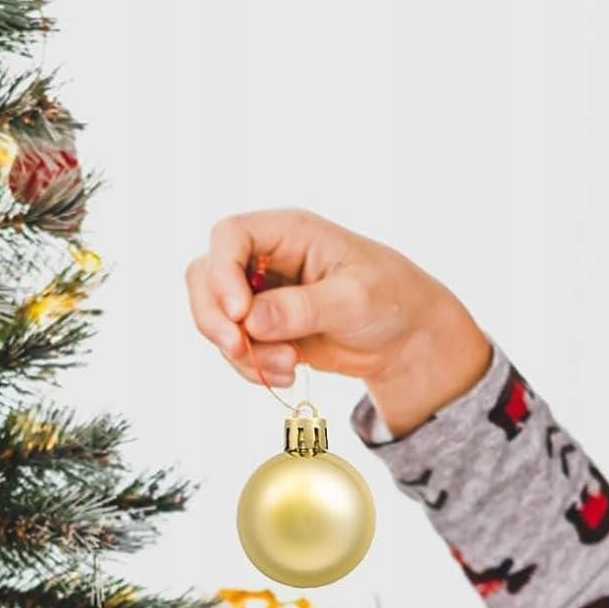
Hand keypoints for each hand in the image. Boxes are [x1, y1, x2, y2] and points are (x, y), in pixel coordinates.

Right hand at [183, 207, 493, 436]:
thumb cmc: (390, 300)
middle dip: (216, 319)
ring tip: (288, 367)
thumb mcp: (354, 300)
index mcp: (289, 232)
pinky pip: (233, 348)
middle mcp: (265, 258)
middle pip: (205, 276)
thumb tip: (252, 320)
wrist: (403, 339)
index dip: (222, 273)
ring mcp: (258, 294)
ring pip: (213, 317)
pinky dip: (251, 368)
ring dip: (241, 352)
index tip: (240, 315)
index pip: (229, 236)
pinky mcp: (260, 329)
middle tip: (240, 350)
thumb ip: (303, 308)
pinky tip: (288, 375)